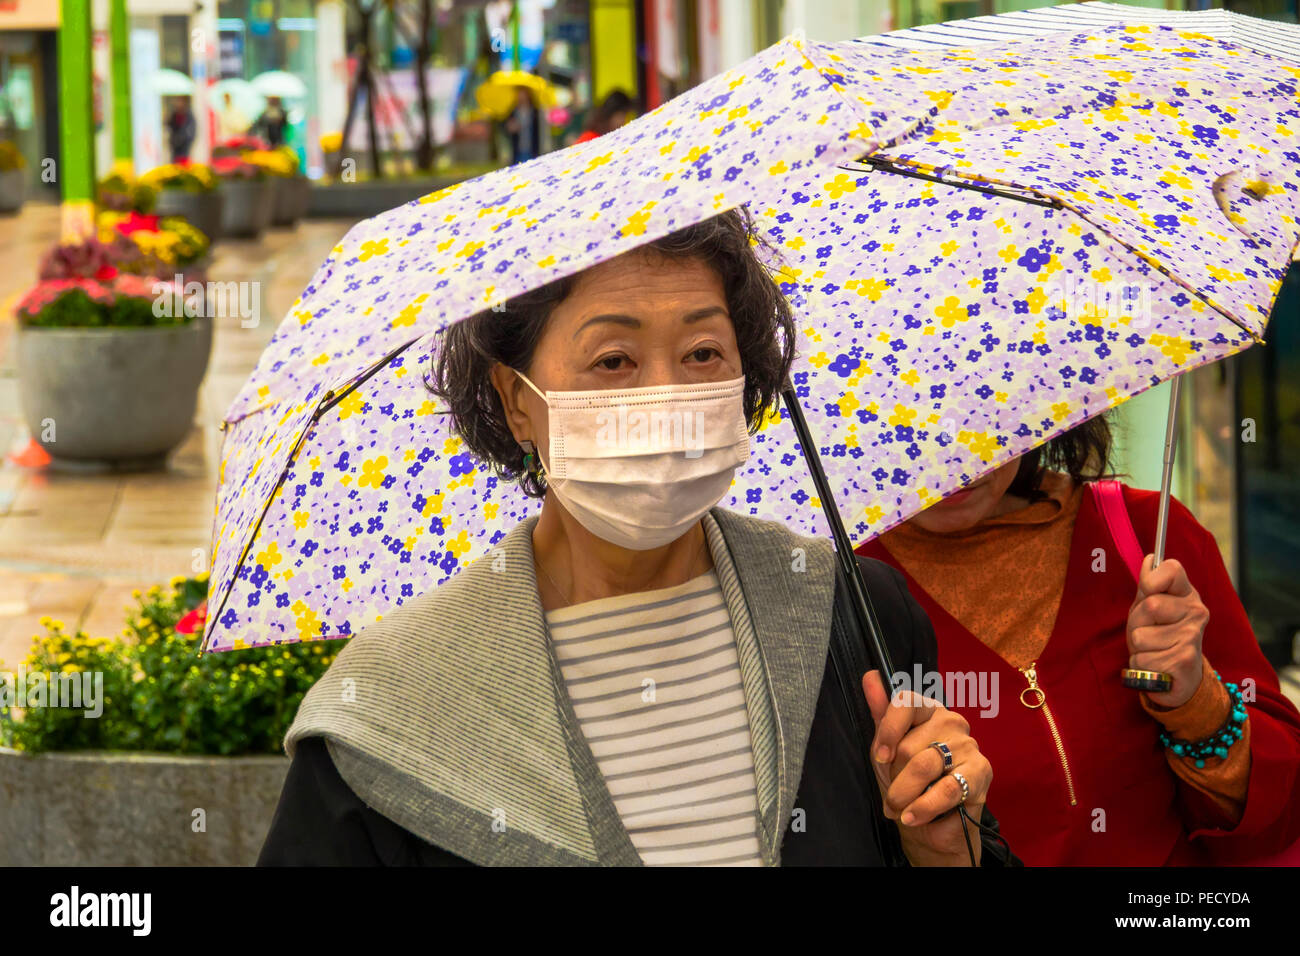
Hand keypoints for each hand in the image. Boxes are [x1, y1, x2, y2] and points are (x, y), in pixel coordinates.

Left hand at [863, 669, 992, 866]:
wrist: (928, 828)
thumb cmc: (907, 785)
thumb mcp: (886, 751)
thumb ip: (881, 714)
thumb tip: (870, 676)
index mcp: (928, 711)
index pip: (906, 702)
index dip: (888, 731)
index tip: (880, 757)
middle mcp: (951, 722)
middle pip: (909, 744)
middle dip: (896, 776)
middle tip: (895, 794)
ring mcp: (968, 745)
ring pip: (925, 765)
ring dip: (905, 794)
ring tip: (900, 809)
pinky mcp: (981, 772)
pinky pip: (947, 788)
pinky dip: (925, 806)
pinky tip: (914, 816)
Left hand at [1127, 555, 1209, 708]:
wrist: (1178, 678)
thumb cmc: (1159, 637)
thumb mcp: (1149, 609)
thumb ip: (1148, 585)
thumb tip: (1149, 559)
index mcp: (1187, 594)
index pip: (1172, 569)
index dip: (1151, 578)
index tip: (1148, 591)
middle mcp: (1196, 612)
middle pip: (1150, 605)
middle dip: (1137, 622)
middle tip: (1147, 631)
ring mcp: (1192, 637)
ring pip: (1141, 636)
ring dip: (1138, 647)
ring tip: (1153, 649)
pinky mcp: (1184, 661)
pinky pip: (1142, 659)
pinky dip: (1141, 665)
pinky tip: (1157, 665)